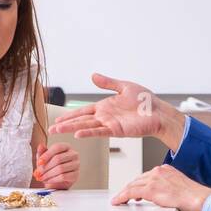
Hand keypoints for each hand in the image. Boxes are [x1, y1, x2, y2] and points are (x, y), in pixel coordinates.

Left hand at [33, 141, 78, 189]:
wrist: (58, 181)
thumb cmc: (52, 167)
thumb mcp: (45, 159)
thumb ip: (42, 152)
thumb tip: (40, 146)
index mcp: (66, 147)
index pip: (57, 147)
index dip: (47, 155)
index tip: (39, 162)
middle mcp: (74, 154)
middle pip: (58, 159)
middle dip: (46, 167)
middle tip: (38, 172)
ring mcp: (76, 165)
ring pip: (60, 168)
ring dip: (48, 174)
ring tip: (41, 177)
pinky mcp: (76, 175)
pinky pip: (63, 177)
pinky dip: (53, 179)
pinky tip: (47, 180)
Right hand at [48, 72, 183, 148]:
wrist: (159, 112)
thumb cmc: (145, 101)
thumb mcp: (124, 87)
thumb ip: (108, 83)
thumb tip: (94, 76)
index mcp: (104, 106)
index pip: (83, 111)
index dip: (70, 115)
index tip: (57, 119)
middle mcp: (104, 116)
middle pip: (80, 120)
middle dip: (65, 125)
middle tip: (51, 130)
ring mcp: (109, 124)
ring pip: (86, 126)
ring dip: (71, 129)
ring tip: (58, 132)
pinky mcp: (117, 130)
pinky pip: (100, 132)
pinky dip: (88, 133)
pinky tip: (78, 134)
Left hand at [111, 164, 210, 210]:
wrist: (199, 199)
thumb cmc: (195, 198)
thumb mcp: (180, 189)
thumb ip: (169, 190)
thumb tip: (164, 198)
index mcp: (167, 170)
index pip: (148, 176)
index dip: (139, 184)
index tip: (134, 190)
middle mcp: (160, 171)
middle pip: (138, 179)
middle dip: (130, 188)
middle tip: (123, 196)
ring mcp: (154, 179)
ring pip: (132, 185)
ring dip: (124, 193)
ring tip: (119, 200)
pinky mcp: (150, 189)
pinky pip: (131, 192)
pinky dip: (122, 197)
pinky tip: (118, 202)